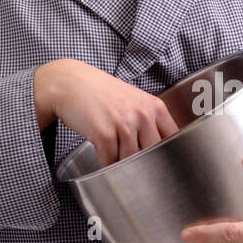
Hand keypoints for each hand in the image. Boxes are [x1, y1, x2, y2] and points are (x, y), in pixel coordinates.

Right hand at [33, 59, 179, 165]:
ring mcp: (124, 124)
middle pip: (152, 153)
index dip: (166, 151)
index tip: (159, 157)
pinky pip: (110, 159)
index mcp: (154, 106)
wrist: (70, 83)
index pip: (172, 138)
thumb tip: (161, 149)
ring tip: (110, 141)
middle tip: (126, 149)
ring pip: (130, 159)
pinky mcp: (105, 134)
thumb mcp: (134, 100)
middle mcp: (143, 114)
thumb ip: (149, 120)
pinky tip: (99, 143)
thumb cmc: (101, 93)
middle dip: (140, 157)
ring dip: (118, 157)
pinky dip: (103, 156)